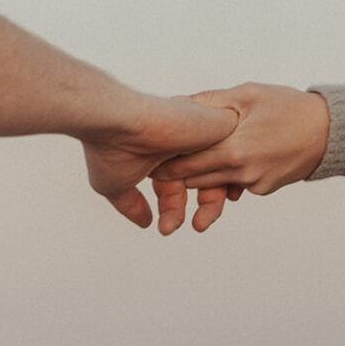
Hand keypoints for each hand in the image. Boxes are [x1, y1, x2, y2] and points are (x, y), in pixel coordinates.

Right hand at [81, 95, 237, 229]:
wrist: (116, 118)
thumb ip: (131, 204)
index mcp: (161, 153)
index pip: (181, 184)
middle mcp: (182, 142)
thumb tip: (147, 222)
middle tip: (196, 226)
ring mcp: (199, 132)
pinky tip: (228, 187)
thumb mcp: (115, 185)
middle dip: (203, 207)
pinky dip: (233, 170)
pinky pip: (237, 150)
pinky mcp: (217, 122)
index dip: (176, 208)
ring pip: (221, 167)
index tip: (167, 227)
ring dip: (216, 197)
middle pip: (205, 178)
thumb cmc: (108, 148)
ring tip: (201, 222)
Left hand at [152, 83, 330, 232]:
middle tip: (154, 163)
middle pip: (193, 181)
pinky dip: (227, 174)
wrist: (329, 132)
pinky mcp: (264, 188)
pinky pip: (235, 183)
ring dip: (199, 176)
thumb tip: (175, 104)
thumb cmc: (288, 106)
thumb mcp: (248, 94)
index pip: (184, 165)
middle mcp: (241, 174)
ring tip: (183, 163)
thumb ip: (210, 102)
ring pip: (212, 185)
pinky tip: (228, 158)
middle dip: (174, 174)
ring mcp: (254, 184)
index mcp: (233, 151)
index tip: (146, 157)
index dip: (162, 163)